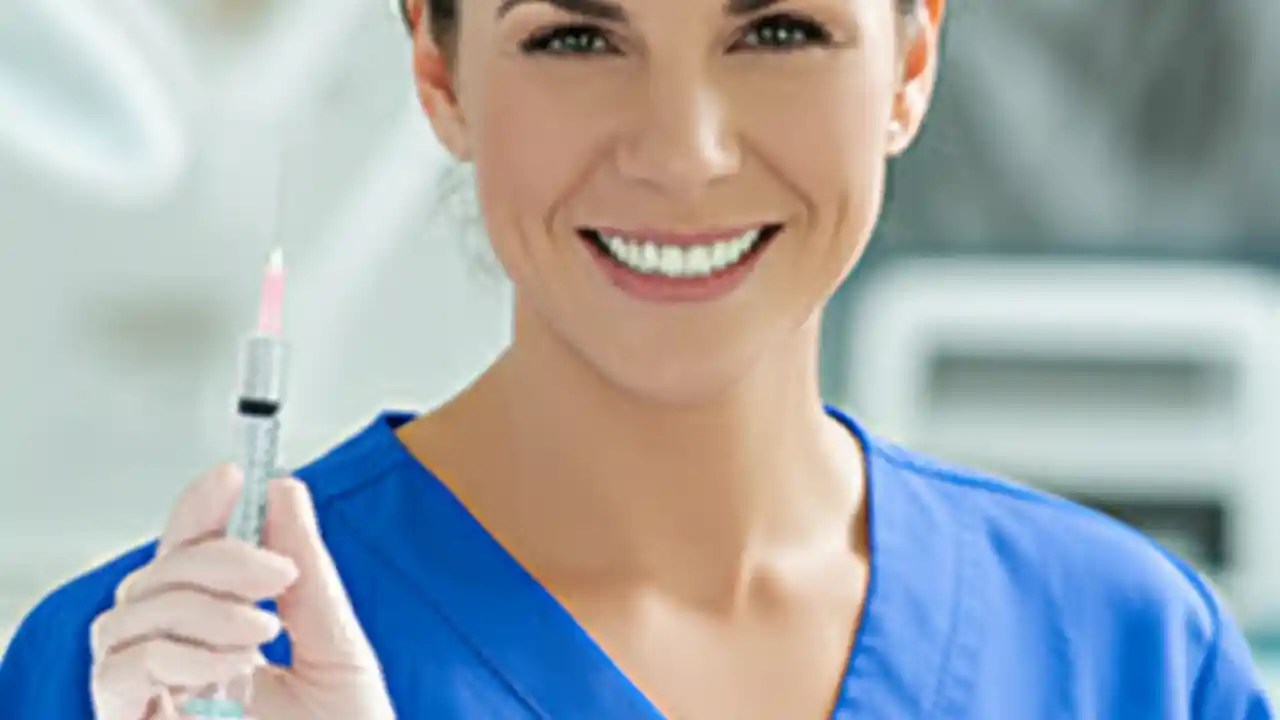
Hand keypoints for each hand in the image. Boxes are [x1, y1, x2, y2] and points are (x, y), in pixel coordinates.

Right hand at [89, 464, 395, 718]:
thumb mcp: (339, 651)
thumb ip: (310, 577)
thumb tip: (283, 493)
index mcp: (228, 640)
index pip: (189, 560)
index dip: (196, 511)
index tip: (229, 477)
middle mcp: (185, 667)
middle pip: (149, 579)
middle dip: (208, 558)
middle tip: (271, 573)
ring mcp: (157, 702)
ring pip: (124, 619)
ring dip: (195, 607)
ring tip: (259, 631)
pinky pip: (118, 673)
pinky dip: (172, 652)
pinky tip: (230, 664)